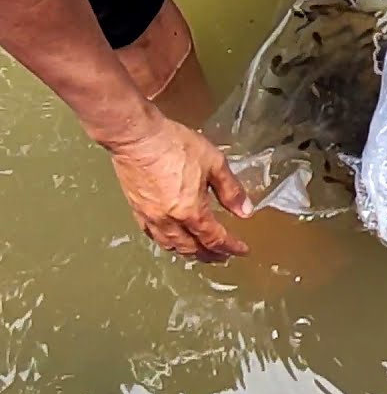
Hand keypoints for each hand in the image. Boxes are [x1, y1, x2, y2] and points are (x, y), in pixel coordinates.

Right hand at [108, 110, 251, 262]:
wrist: (136, 137)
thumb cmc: (173, 145)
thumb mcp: (214, 163)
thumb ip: (231, 190)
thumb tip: (245, 211)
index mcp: (191, 211)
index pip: (215, 239)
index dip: (231, 247)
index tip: (242, 251)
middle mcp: (169, 220)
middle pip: (192, 248)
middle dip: (211, 255)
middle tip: (223, 256)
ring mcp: (150, 216)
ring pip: (171, 245)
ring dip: (189, 252)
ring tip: (200, 252)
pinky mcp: (136, 209)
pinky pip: (153, 235)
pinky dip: (167, 242)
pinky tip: (170, 238)